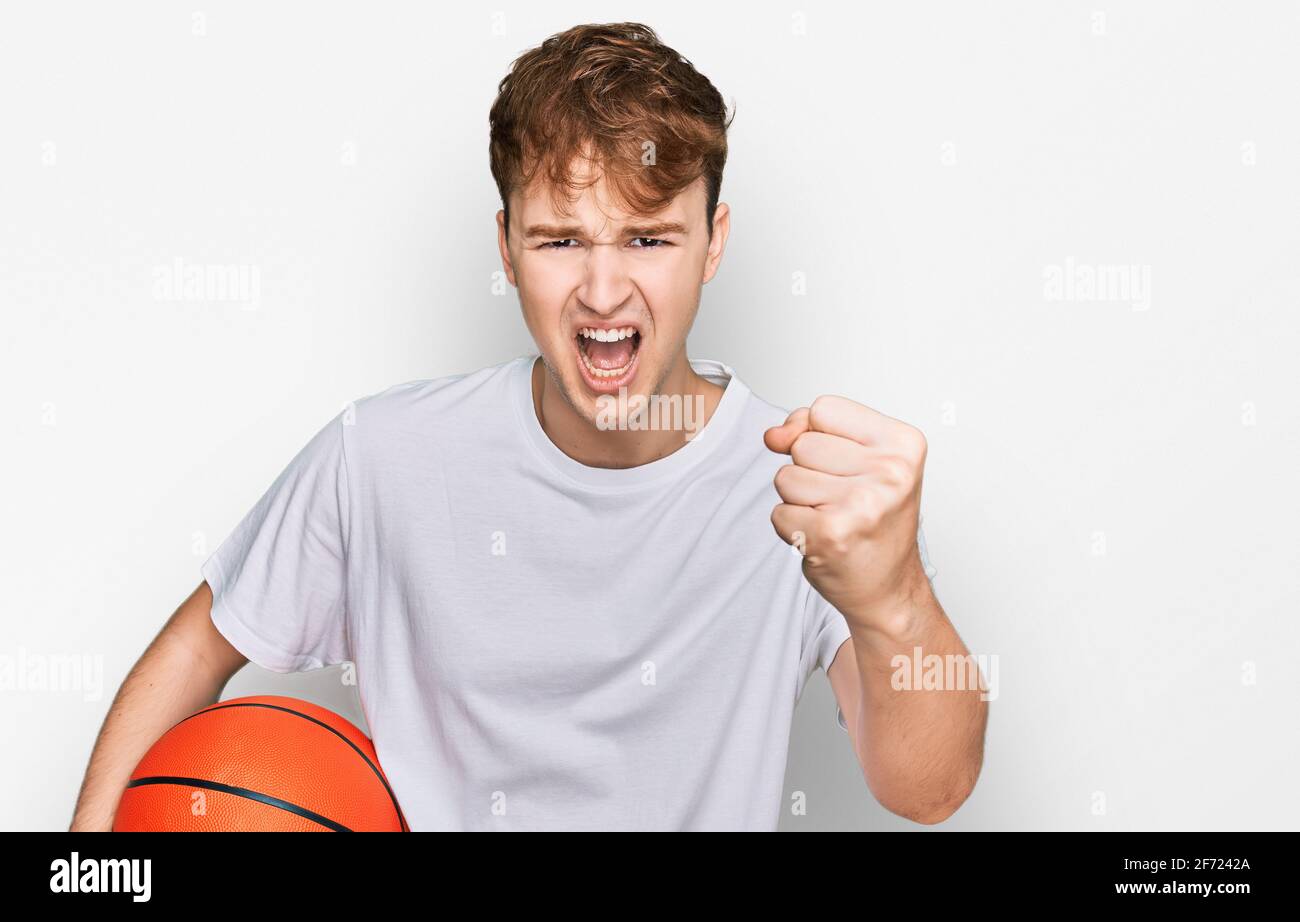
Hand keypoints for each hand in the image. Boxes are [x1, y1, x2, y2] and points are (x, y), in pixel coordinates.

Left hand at [764, 395, 929, 635]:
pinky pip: (779, 512)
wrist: (889, 588)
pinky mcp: (831, 533)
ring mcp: (861, 504)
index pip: (824, 408)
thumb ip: (812, 430)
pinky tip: (822, 538)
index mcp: (903, 443)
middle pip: (802, 444)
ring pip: (786, 477)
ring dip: (799, 500)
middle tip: (843, 499)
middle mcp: (890, 471)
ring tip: (834, 517)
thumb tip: (772, 435)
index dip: (817, 433)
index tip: (843, 463)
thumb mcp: (861, 460)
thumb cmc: (875, 521)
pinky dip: (791, 527)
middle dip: (809, 471)